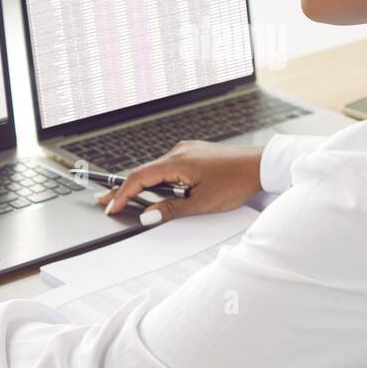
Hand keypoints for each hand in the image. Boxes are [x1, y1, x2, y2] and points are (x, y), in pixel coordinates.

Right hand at [99, 140, 263, 224]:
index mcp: (177, 162)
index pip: (139, 177)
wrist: (260, 165)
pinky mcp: (195, 153)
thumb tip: (147, 216)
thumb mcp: (201, 203)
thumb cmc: (235, 182)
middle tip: (106, 201)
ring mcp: (187, 150)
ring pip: (157, 169)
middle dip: (125, 189)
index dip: (122, 194)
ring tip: (127, 198)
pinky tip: (157, 188)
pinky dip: (158, 178)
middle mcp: (179, 152)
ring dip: (143, 184)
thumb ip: (171, 209)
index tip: (111, 207)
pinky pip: (170, 166)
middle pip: (144, 172)